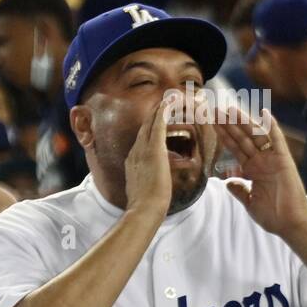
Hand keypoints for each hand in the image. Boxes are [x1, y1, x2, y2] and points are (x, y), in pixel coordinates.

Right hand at [123, 98, 171, 218]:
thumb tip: (146, 183)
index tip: (161, 116)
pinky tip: (171, 100)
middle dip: (157, 111)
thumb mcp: (141, 190)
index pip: (143, 137)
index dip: (152, 125)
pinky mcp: (153, 149)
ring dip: (163, 107)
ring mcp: (143, 149)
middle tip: (168, 99)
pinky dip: (165, 111)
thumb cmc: (146, 206)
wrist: (143, 210)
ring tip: (173, 96)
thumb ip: (144, 181)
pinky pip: (159, 124)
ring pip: (152, 121)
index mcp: (133, 160)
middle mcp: (135, 151)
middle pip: (146, 125)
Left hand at [213, 107, 306, 238]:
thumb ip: (239, 190)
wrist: (290, 224)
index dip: (223, 134)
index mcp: (252, 169)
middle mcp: (261, 160)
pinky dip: (271, 127)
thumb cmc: (273, 215)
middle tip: (214, 109)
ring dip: (243, 122)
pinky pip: (277, 141)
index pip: (234, 147)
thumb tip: (227, 182)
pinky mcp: (284, 160)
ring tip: (229, 108)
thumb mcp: (249, 201)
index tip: (210, 122)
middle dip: (228, 124)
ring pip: (255, 136)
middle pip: (242, 137)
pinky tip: (264, 113)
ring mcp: (272, 159)